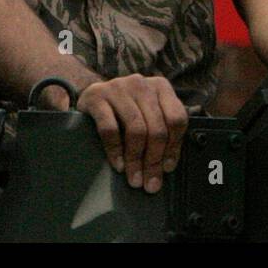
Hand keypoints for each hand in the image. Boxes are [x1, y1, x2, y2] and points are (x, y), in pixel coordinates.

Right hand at [76, 74, 187, 193]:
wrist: (91, 97)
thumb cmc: (124, 111)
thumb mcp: (147, 113)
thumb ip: (161, 129)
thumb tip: (166, 168)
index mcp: (160, 86)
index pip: (176, 119)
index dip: (174, 147)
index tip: (167, 169)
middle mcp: (141, 84)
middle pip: (157, 127)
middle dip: (154, 160)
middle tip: (150, 183)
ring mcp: (118, 87)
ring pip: (136, 129)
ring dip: (136, 159)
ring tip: (134, 179)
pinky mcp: (96, 97)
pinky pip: (110, 129)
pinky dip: (115, 150)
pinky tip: (119, 165)